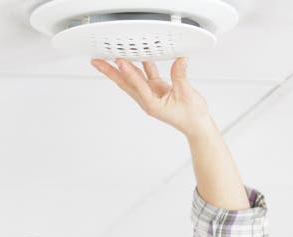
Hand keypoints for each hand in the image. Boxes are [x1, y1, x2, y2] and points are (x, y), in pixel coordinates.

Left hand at [90, 56, 211, 136]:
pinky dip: (143, 64)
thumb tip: (179, 60)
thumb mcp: (187, 95)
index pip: (137, 85)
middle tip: (97, 62)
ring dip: (122, 67)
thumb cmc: (191, 116)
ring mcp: (151, 94)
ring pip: (133, 78)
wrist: (196, 125)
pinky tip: (136, 55)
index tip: (119, 61)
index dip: (128, 72)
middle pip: (126, 82)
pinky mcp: (157, 89)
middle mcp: (147, 99)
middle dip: (110, 71)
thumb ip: (181, 76)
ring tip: (109, 57)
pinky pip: (147, 74)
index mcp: (152, 104)